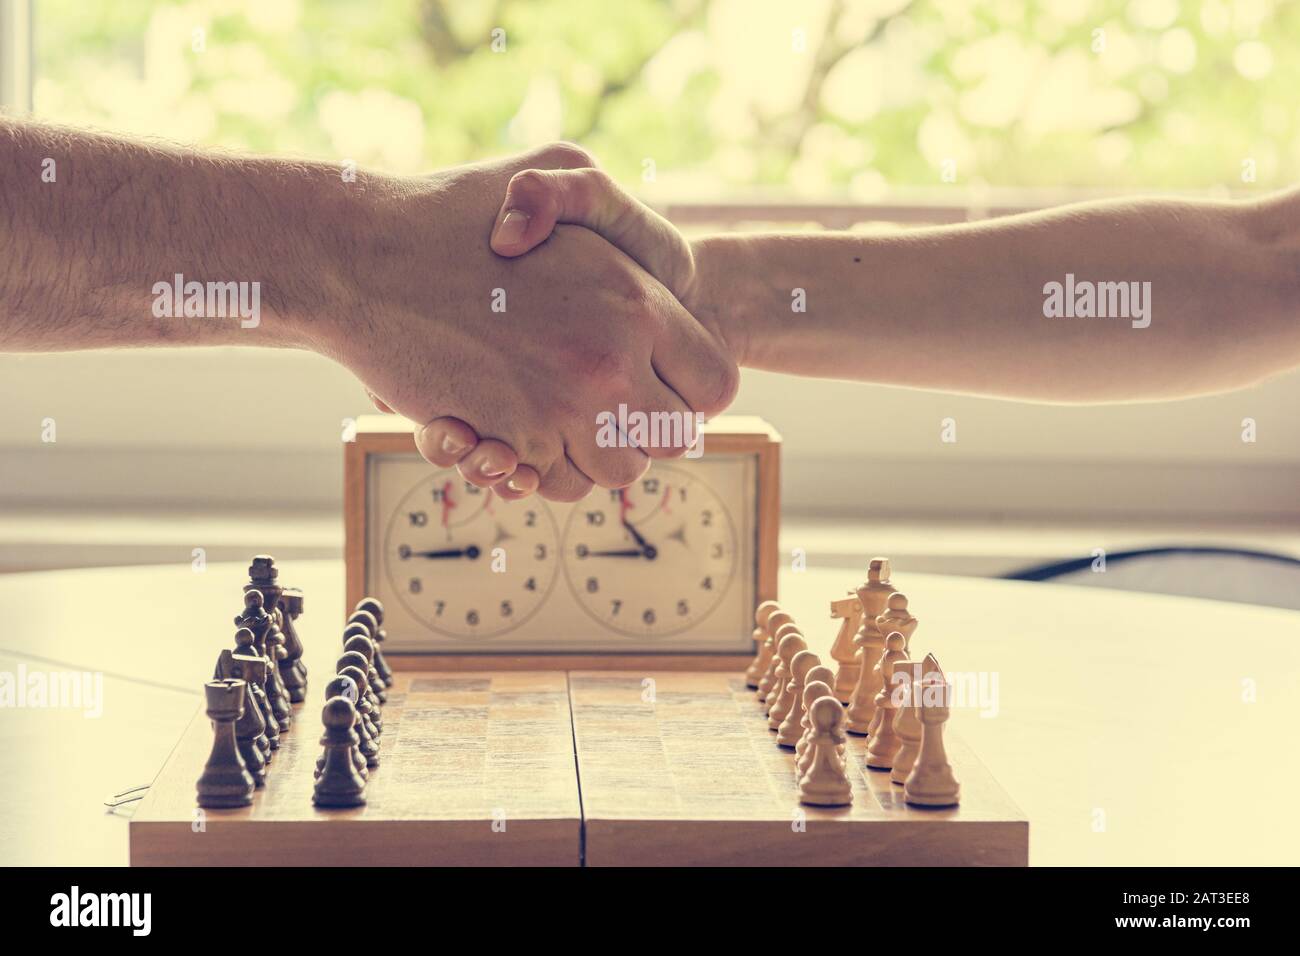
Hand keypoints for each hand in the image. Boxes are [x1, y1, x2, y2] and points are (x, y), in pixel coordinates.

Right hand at [313, 143, 737, 501]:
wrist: (358, 258)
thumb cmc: (452, 208)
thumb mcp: (555, 167)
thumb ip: (613, 203)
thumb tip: (648, 272)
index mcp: (637, 301)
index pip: (715, 383)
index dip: (692, 387)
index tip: (663, 377)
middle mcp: (608, 364)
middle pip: (674, 440)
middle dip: (650, 426)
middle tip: (613, 400)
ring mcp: (557, 410)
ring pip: (618, 472)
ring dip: (596, 452)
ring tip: (564, 412)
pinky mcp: (506, 443)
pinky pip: (553, 483)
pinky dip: (541, 468)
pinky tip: (517, 425)